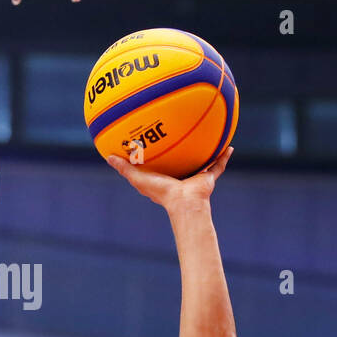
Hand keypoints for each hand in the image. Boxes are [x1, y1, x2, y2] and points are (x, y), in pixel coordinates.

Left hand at [105, 146, 232, 210]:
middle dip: (183, 151)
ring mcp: (196, 177)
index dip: (159, 155)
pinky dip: (223, 156)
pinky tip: (228, 145)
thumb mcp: (137, 178)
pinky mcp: (208, 178)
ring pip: (203, 162)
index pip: (162, 165)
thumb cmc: (160, 192)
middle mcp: (182, 176)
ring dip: (206, 151)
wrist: (184, 201)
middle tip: (183, 135)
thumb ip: (124, 168)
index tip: (156, 141)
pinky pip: (218, 165)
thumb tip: (108, 156)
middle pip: (183, 161)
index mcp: (166, 177)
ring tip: (210, 136)